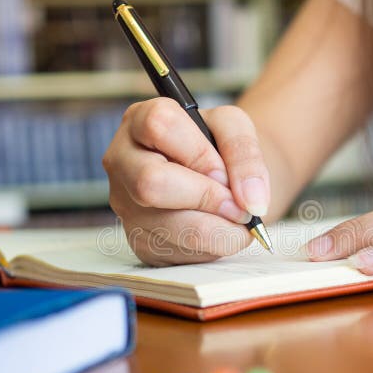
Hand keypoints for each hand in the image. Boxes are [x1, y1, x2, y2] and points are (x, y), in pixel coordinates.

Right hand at [103, 98, 270, 264]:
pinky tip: (218, 232)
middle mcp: (122, 162)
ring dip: (217, 229)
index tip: (224, 172)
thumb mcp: (235, 129)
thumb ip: (245, 153)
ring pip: (168, 225)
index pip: (160, 126)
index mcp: (139, 120)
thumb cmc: (218, 148)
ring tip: (237, 220)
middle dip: (207, 198)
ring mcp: (125, 204)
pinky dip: (211, 247)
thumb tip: (251, 201)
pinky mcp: (138, 240)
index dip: (199, 153)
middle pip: (150, 182)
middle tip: (238, 206)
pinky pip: (177, 252)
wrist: (218, 178)